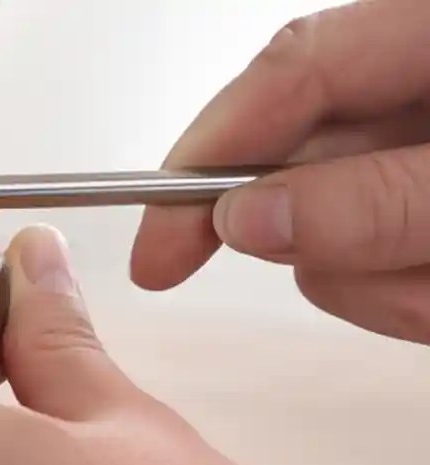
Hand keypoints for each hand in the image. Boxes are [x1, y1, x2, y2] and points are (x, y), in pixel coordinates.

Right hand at [134, 0, 429, 343]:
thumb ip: (377, 198)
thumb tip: (249, 219)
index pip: (290, 71)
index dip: (213, 152)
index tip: (160, 246)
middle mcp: (423, 87)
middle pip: (313, 161)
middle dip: (329, 244)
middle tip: (372, 280)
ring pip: (344, 227)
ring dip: (388, 285)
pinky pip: (385, 260)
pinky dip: (411, 295)